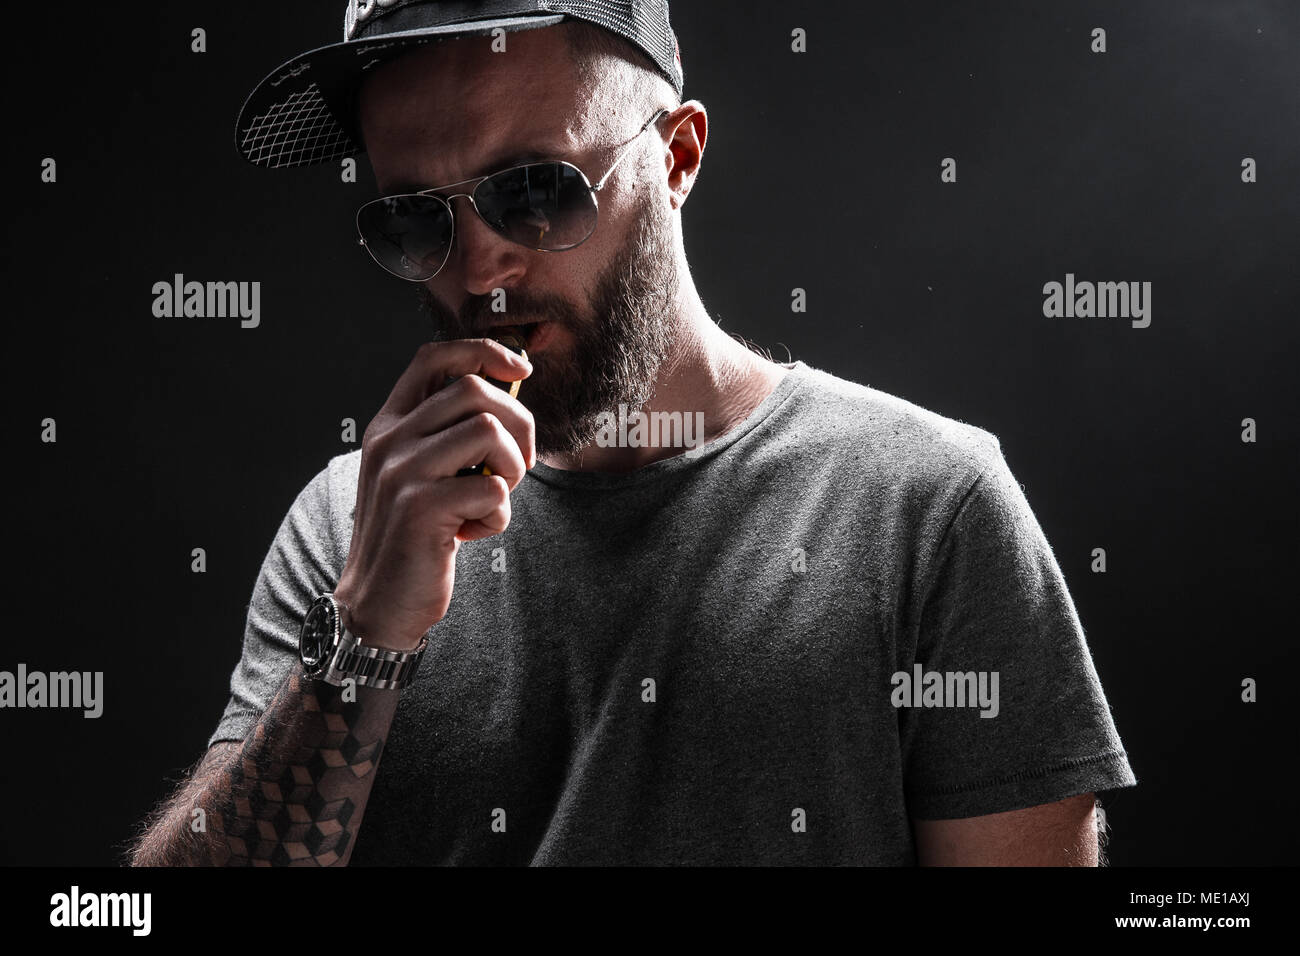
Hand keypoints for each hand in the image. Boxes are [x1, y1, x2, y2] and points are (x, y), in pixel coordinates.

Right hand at [333, 338, 534, 649]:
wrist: (378, 603)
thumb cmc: (414, 537)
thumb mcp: (421, 475)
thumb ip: (450, 436)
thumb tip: (512, 393)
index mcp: (389, 425)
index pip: (434, 358)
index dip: (483, 352)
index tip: (521, 370)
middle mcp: (390, 440)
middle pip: (475, 390)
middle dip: (518, 423)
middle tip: (518, 465)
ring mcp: (402, 472)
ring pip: (489, 431)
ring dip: (511, 468)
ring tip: (491, 500)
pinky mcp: (421, 508)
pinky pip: (493, 488)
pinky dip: (498, 515)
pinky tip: (473, 533)